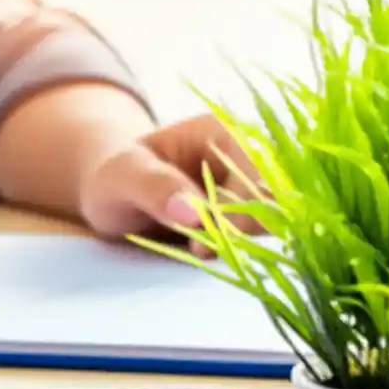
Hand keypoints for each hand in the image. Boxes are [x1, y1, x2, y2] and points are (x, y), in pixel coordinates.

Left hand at [77, 114, 263, 253]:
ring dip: (243, 247)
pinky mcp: (248, 218)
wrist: (114, 194)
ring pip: (274, 225)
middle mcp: (248, 157)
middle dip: (241, 234)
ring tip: (199, 252)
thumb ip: (153, 187)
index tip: (202, 245)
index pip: (256, 172)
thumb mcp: (120, 176)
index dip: (237, 212)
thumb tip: (193, 212)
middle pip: (274, 201)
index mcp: (223, 132)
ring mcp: (252, 189)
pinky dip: (240, 254)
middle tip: (199, 253)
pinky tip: (208, 256)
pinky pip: (261, 240)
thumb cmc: (114, 177)